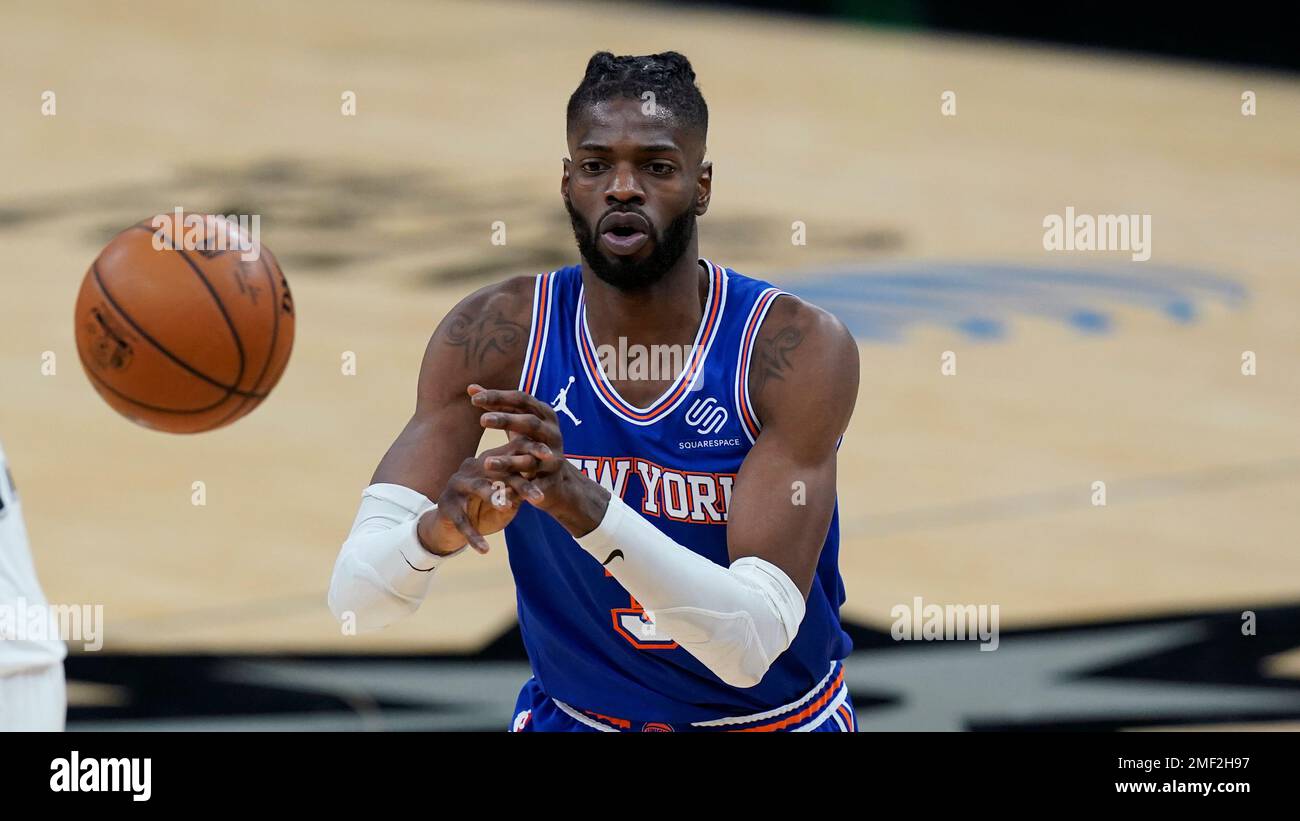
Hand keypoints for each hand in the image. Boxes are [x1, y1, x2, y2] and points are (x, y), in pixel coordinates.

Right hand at [417, 436, 549, 555]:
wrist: (448, 526)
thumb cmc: (483, 511)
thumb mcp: (505, 501)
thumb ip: (519, 493)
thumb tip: (542, 486)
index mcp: (489, 463)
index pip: (512, 454)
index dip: (531, 452)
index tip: (551, 457)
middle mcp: (473, 468)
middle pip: (500, 473)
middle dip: (520, 484)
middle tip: (540, 497)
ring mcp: (457, 485)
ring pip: (479, 488)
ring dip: (494, 497)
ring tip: (506, 507)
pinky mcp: (447, 506)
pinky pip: (462, 522)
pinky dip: (474, 536)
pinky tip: (485, 550)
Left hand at [468, 384, 609, 535]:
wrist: (556, 481)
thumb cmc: (531, 444)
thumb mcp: (515, 424)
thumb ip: (495, 406)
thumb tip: (470, 388)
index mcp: (544, 414)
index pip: (521, 399)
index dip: (499, 397)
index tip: (474, 399)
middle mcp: (552, 432)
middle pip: (530, 423)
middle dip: (507, 421)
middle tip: (482, 421)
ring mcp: (554, 456)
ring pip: (531, 457)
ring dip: (509, 461)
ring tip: (486, 463)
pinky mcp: (552, 479)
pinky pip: (534, 484)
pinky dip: (518, 489)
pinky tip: (500, 491)